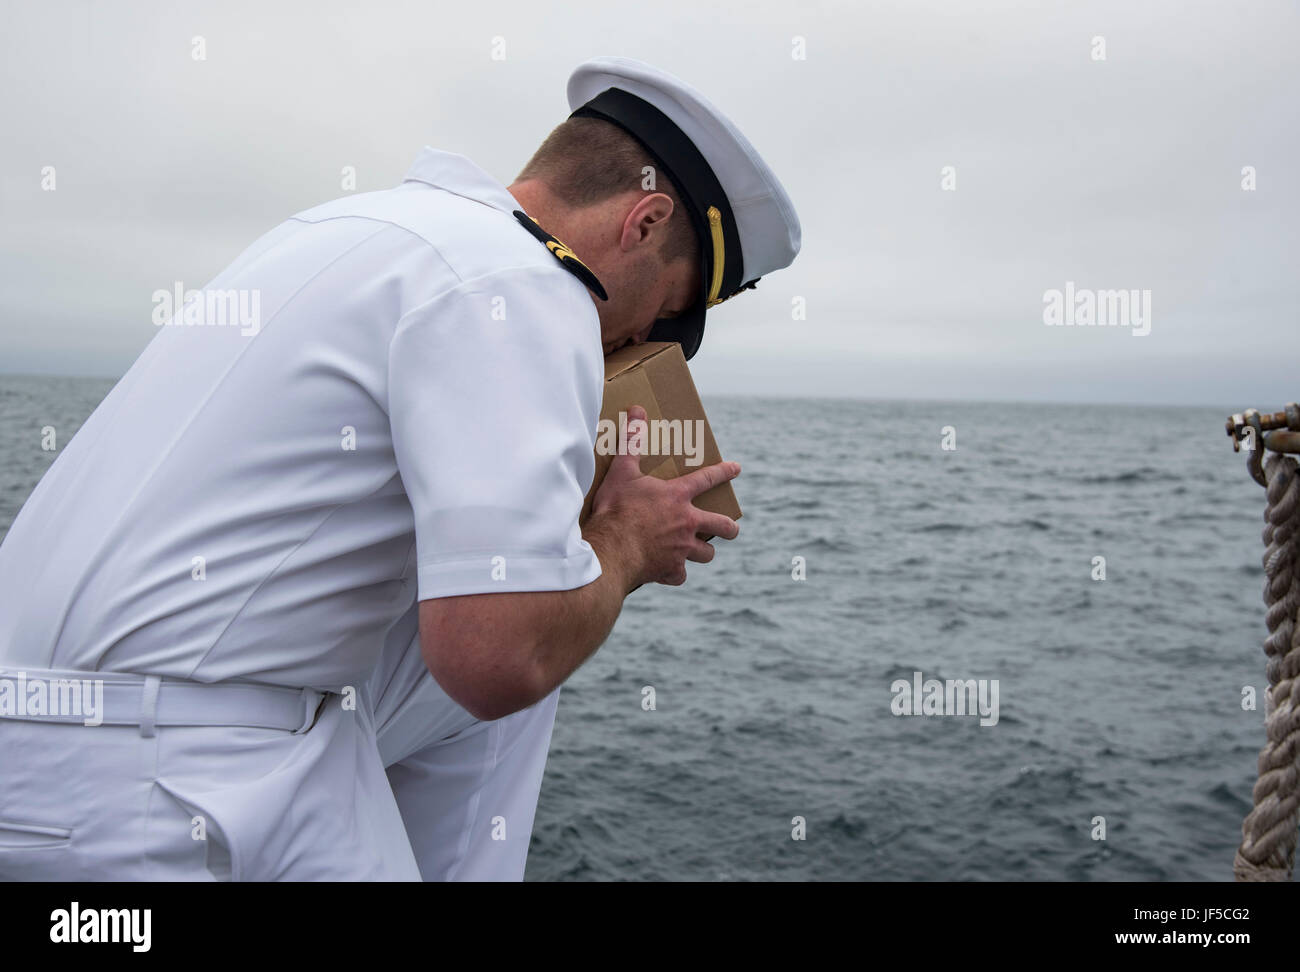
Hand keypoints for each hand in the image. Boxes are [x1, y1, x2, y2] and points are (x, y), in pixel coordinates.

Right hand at [586, 404, 740, 587]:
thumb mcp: (622, 471)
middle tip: (731, 528)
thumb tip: (638, 411)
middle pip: (723, 527)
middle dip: (730, 527)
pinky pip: (681, 575)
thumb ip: (632, 442)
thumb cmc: (617, 508)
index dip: (724, 472)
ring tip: (699, 550)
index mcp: (678, 497)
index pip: (708, 479)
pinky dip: (677, 573)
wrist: (611, 549)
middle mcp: (687, 524)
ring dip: (705, 551)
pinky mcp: (670, 570)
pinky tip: (670, 570)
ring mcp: (681, 549)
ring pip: (707, 553)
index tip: (737, 469)